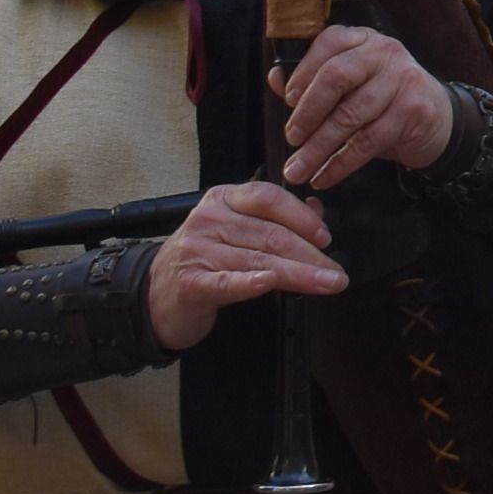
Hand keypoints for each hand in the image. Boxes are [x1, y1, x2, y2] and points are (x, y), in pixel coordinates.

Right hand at [143, 183, 343, 351]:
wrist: (155, 295)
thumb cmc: (205, 260)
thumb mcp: (236, 230)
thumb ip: (273, 219)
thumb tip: (317, 210)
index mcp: (223, 199)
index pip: (268, 198)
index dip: (302, 217)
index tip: (326, 238)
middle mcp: (209, 219)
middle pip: (270, 234)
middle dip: (310, 255)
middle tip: (337, 274)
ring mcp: (197, 250)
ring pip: (257, 259)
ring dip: (298, 274)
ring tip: (326, 284)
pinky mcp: (190, 282)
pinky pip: (225, 281)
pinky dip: (248, 283)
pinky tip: (268, 283)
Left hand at [278, 24, 455, 190]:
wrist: (439, 120)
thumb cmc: (384, 101)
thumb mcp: (350, 87)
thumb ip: (313, 82)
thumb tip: (275, 78)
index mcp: (364, 40)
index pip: (328, 43)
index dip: (303, 72)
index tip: (287, 102)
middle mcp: (385, 52)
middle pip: (337, 76)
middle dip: (308, 112)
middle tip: (291, 138)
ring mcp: (403, 79)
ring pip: (351, 115)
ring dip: (319, 148)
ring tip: (298, 170)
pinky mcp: (414, 110)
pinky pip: (369, 141)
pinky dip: (341, 164)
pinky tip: (324, 177)